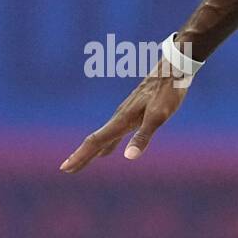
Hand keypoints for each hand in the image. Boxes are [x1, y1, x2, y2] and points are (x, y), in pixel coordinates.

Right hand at [58, 60, 191, 172]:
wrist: (172, 68)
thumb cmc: (167, 92)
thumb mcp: (158, 116)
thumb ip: (143, 136)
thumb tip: (128, 157)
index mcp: (122, 120)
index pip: (96, 141)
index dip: (81, 156)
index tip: (65, 169)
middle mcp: (119, 117)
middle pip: (95, 140)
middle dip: (81, 156)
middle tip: (66, 169)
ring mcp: (124, 114)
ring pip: (103, 136)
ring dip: (90, 151)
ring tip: (80, 162)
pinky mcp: (131, 112)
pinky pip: (112, 132)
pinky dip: (105, 144)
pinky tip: (107, 151)